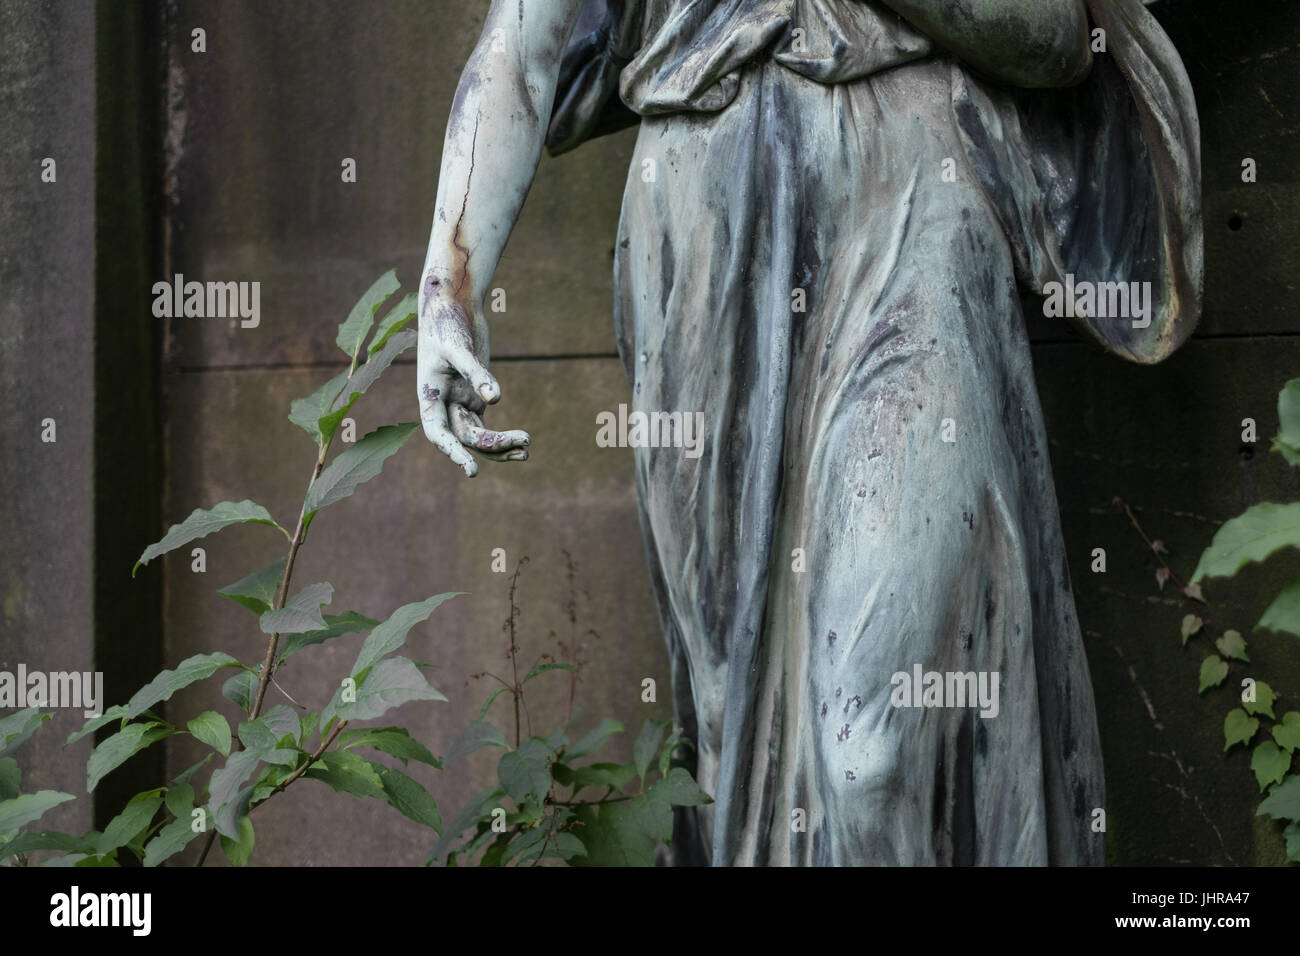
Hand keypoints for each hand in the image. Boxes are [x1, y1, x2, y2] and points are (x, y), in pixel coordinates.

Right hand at [417, 273, 530, 476]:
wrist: (451, 303)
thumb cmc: (447, 322)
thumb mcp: (459, 347)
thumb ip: (476, 374)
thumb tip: (495, 400)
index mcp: (430, 396)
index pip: (438, 433)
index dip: (453, 452)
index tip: (472, 469)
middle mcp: (444, 405)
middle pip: (466, 436)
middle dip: (493, 444)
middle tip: (524, 442)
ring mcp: (460, 402)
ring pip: (478, 437)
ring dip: (501, 446)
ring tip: (526, 450)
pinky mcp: (476, 396)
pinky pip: (487, 426)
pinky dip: (503, 437)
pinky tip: (523, 443)